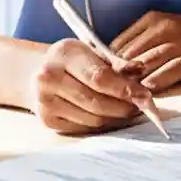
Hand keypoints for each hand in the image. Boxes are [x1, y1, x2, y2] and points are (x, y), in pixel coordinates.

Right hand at [23, 39, 144, 133]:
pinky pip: (84, 127)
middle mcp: (49, 77)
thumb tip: (140, 70)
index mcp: (64, 54)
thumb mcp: (92, 52)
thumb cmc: (71, 61)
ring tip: (127, 109)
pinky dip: (101, 123)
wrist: (35, 73)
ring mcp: (45, 101)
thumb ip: (117, 63)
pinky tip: (108, 115)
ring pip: (92, 118)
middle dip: (124, 106)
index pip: (99, 77)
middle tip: (141, 105)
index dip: (125, 89)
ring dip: (115, 117)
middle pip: (97, 101)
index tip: (145, 95)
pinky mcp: (47, 120)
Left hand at [109, 12, 180, 91]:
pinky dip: (154, 86)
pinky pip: (166, 74)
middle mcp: (162, 28)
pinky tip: (148, 96)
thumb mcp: (173, 33)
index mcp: (153, 20)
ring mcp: (178, 43)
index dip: (107, 65)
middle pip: (127, 56)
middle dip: (116, 77)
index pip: (117, 43)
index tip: (101, 82)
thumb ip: (147, 46)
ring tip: (122, 100)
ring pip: (143, 66)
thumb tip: (119, 69)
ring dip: (131, 85)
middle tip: (107, 96)